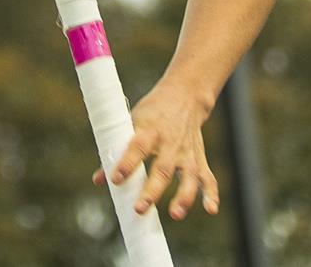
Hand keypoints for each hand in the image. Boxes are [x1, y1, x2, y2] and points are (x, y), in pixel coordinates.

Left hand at [92, 79, 219, 220]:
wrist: (184, 96)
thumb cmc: (151, 113)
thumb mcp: (131, 122)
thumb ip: (117, 150)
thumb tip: (99, 180)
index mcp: (149, 130)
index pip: (137, 147)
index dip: (126, 163)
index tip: (115, 180)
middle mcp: (170, 142)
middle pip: (163, 168)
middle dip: (152, 190)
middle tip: (140, 208)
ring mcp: (187, 152)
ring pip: (188, 176)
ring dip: (184, 196)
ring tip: (176, 215)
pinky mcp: (199, 158)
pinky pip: (207, 178)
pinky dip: (210, 194)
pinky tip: (211, 209)